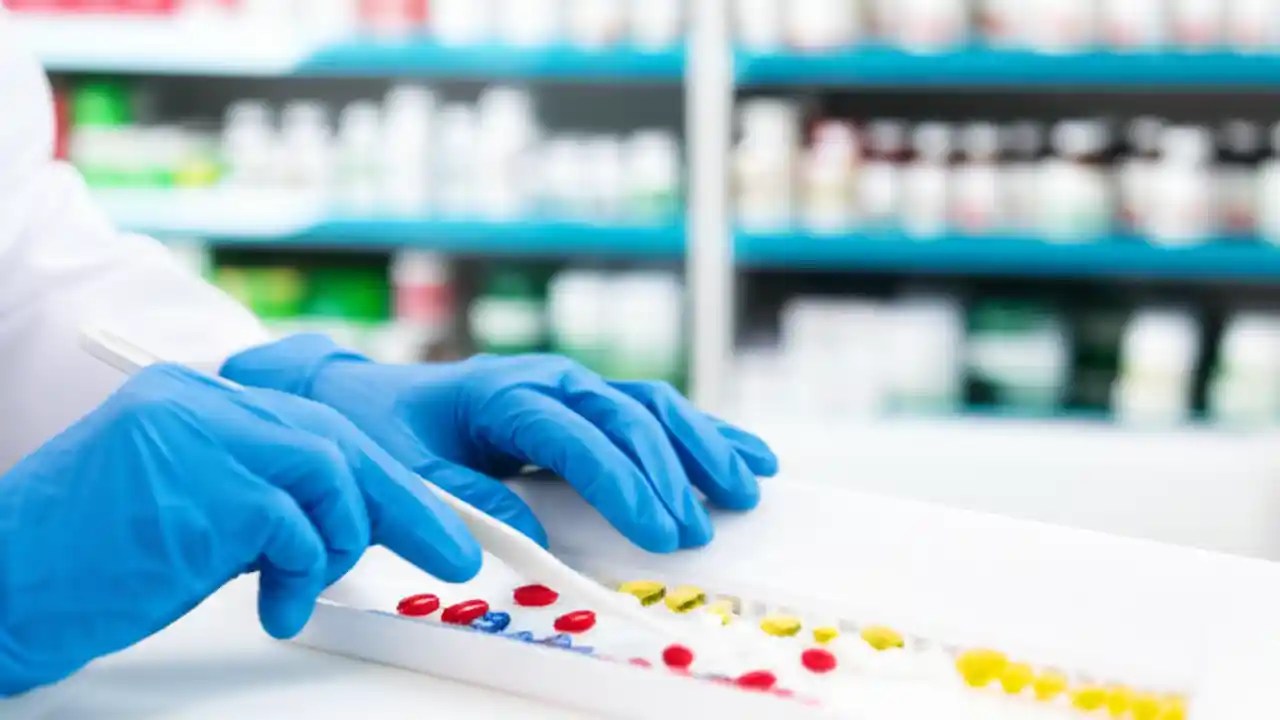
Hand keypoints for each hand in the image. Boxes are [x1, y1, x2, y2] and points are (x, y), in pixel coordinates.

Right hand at [0, 365, 479, 695]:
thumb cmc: (86, 564)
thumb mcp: (189, 510)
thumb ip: (260, 497)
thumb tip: (342, 523)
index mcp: (197, 398)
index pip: (315, 425)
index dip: (379, 473)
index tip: (428, 515)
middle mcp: (201, 401)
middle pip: (337, 440)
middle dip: (404, 503)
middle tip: (453, 552)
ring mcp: (201, 435)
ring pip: (330, 476)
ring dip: (334, 547)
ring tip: (297, 590)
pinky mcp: (206, 486)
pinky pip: (296, 527)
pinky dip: (300, 575)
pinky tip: (273, 606)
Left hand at [222, 335, 778, 553]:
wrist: (373, 397)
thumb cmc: (388, 433)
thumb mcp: (408, 470)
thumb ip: (466, 498)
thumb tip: (531, 535)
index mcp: (505, 393)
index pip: (576, 437)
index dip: (622, 483)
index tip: (657, 530)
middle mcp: (550, 380)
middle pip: (626, 419)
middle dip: (669, 477)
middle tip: (696, 534)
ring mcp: (574, 385)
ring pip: (654, 407)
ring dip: (703, 446)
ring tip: (745, 488)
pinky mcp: (589, 400)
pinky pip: (656, 410)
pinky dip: (704, 432)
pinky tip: (748, 454)